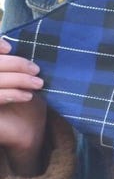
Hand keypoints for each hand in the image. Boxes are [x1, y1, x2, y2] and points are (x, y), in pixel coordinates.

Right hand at [0, 36, 47, 174]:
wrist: (25, 134)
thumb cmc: (24, 102)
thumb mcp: (19, 79)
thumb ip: (11, 64)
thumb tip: (9, 43)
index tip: (10, 47)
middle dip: (13, 65)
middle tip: (36, 69)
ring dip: (17, 80)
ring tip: (38, 83)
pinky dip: (11, 94)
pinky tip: (27, 96)